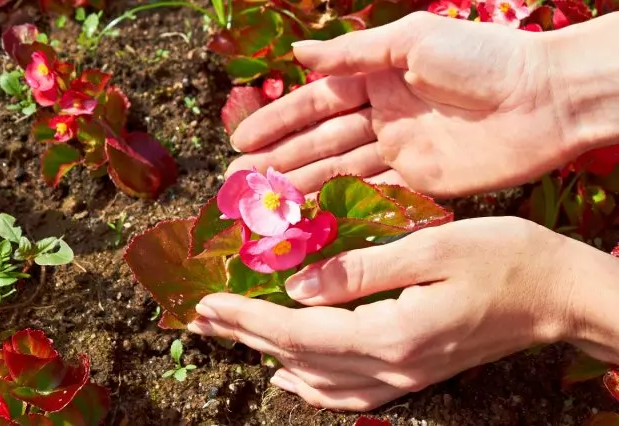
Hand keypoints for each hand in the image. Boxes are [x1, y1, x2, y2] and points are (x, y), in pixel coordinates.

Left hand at [187, 217, 583, 410]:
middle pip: (300, 357)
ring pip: (320, 379)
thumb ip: (361, 269)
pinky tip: (293, 377)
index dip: (248, 318)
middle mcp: (392, 366)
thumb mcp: (431, 248)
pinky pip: (351, 393)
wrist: (557, 295)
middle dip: (245, 336)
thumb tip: (299, 286)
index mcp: (392, 333)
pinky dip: (313, 386)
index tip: (207, 303)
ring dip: (270, 356)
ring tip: (232, 338)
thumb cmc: (503, 259)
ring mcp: (405, 376)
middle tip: (200, 320)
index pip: (299, 332)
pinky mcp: (415, 372)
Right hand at [227, 12, 588, 197]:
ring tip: (263, 204)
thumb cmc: (481, 59)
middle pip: (319, 141)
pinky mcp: (418, 180)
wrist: (543, 99)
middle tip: (238, 183)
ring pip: (338, 170)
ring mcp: (398, 149)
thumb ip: (354, 54)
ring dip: (300, 186)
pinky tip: (311, 214)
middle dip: (278, 160)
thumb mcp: (412, 41)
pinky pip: (371, 192)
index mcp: (376, 76)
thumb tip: (298, 56)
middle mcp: (381, 113)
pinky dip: (340, 203)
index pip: (315, 102)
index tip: (240, 141)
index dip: (277, 121)